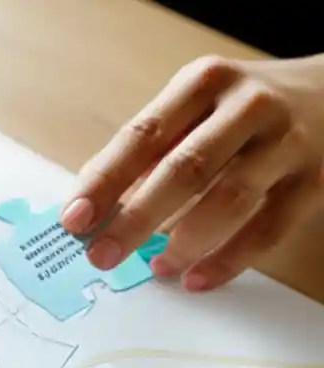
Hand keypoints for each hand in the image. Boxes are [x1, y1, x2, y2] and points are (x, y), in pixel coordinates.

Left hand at [61, 54, 323, 290]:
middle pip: (185, 168)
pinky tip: (198, 278)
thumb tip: (91, 209)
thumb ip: (148, 152)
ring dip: (184, 242)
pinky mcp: (317, 180)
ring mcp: (288, 142)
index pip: (142, 134)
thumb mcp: (195, 109)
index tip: (73, 219)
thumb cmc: (242, 112)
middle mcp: (249, 106)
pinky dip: (229, 260)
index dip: (104, 180)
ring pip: (230, 199)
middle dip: (136, 218)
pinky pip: (270, 228)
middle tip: (101, 255)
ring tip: (156, 269)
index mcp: (204, 83)